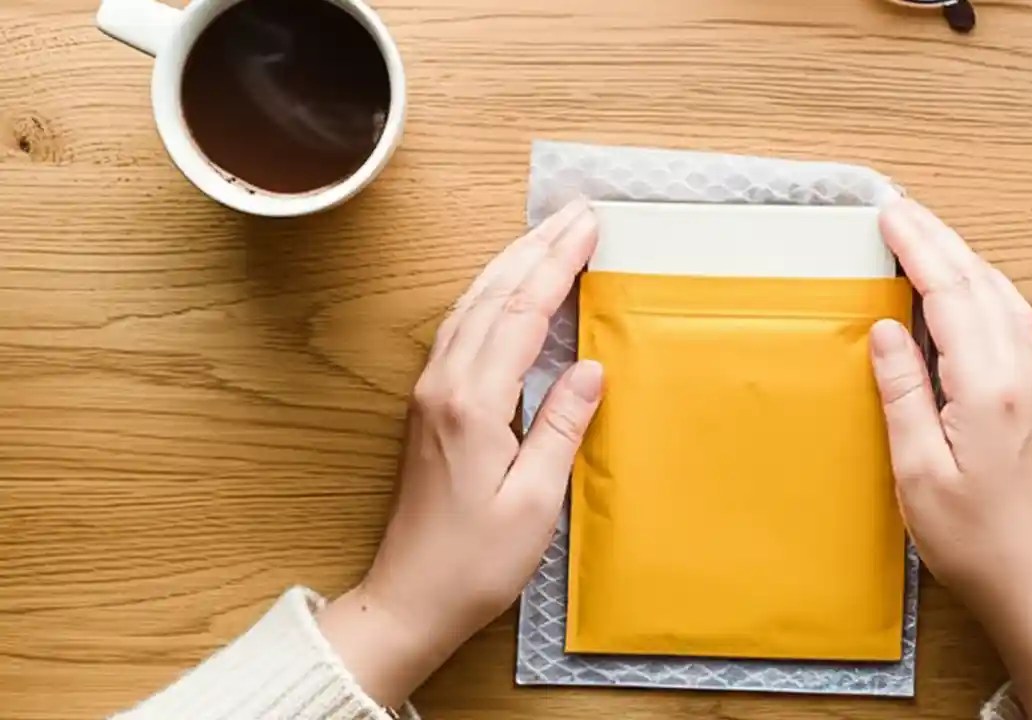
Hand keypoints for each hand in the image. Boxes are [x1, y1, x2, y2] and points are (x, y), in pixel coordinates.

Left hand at [318, 201, 603, 706]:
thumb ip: (561, 426)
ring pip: (472, 306)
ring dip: (511, 265)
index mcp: (472, 403)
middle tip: (576, 214)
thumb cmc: (475, 562)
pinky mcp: (429, 407)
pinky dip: (490, 296)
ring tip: (548, 235)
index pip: (521, 313)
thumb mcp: (533, 501)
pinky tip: (506, 290)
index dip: (557, 266)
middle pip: (493, 295)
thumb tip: (590, 367)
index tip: (588, 228)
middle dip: (536, 248)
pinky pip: (461, 330)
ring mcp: (431, 393)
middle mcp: (444, 385)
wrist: (409, 598)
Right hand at [869, 198, 1031, 719]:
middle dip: (937, 238)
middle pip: (978, 284)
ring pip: (999, 295)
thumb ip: (902, 393)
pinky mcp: (1028, 397)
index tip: (887, 216)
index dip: (917, 250)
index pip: (949, 296)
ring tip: (924, 234)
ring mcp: (1028, 383)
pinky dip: (983, 286)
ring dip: (962, 257)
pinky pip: (1010, 319)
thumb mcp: (916, 471)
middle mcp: (1016, 374)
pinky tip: (967, 287)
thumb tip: (885, 329)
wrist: (1030, 582)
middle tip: (898, 207)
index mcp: (985, 388)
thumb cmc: (969, 539)